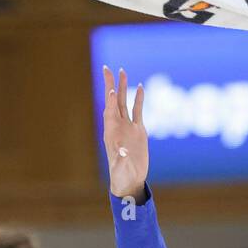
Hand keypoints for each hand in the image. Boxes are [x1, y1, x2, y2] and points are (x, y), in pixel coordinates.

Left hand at [103, 66, 147, 202]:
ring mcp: (128, 127)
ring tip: (122, 71)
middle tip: (107, 68)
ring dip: (122, 87)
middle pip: (113, 100)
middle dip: (111, 84)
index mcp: (112, 132)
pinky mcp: (139, 130)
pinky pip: (138, 111)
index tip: (109, 87)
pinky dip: (139, 99)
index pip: (109, 111)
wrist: (130, 179)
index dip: (109, 99)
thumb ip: (122, 158)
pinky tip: (140, 87)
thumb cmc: (122, 174)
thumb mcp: (121, 167)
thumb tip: (123, 151)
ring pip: (124, 102)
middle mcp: (118, 126)